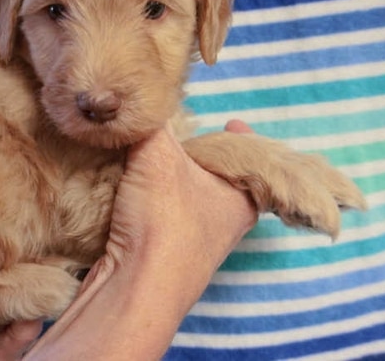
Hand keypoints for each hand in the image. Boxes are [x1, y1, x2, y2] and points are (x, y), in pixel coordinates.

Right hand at [27, 119, 257, 359]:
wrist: (137, 285)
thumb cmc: (165, 221)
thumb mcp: (158, 155)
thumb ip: (151, 123)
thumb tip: (138, 100)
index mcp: (242, 198)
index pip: (251, 158)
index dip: (241, 137)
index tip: (231, 123)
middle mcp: (226, 223)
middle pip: (218, 177)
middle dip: (199, 155)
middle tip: (184, 135)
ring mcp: (197, 243)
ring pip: (190, 199)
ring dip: (173, 178)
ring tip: (153, 156)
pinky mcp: (167, 256)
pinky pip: (166, 217)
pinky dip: (154, 200)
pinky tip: (133, 188)